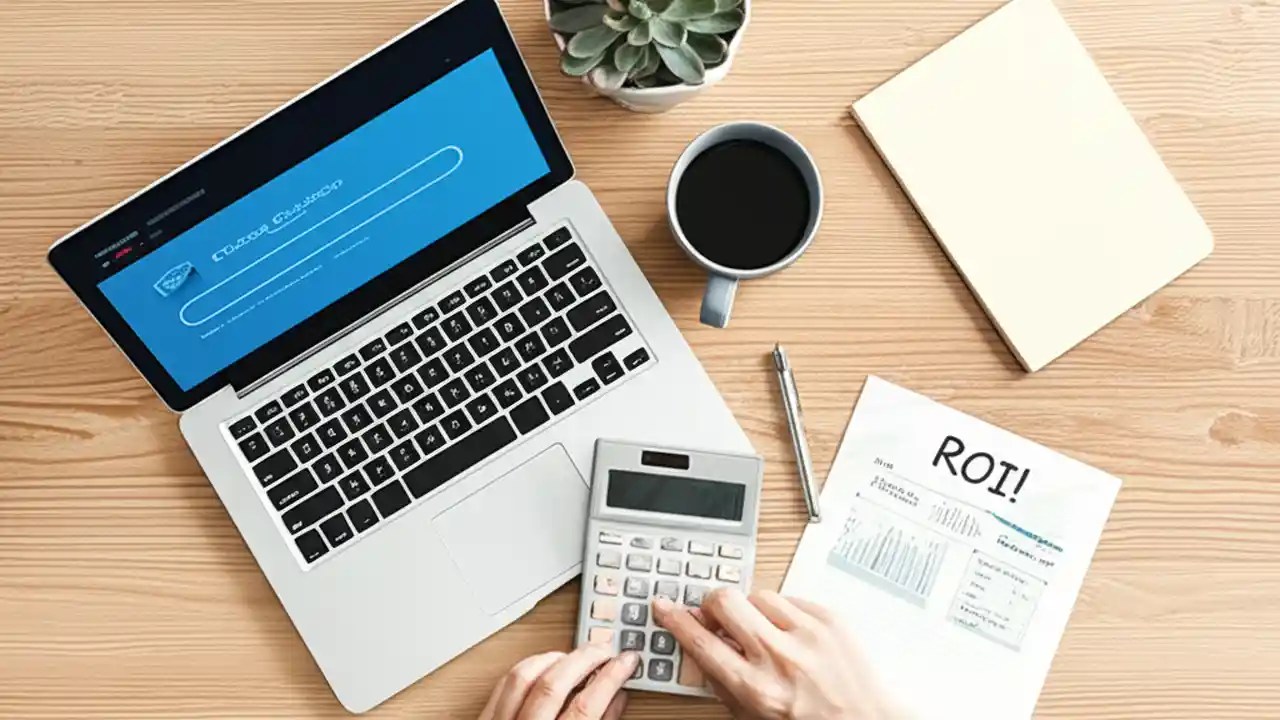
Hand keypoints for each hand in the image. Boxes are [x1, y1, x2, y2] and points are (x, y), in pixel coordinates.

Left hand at [478, 645, 639, 719]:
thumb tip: (617, 698)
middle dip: (584, 659)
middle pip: (554, 684)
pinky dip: (528, 667)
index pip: (586, 708)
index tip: (626, 662)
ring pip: (525, 677)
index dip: (610, 678)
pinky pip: (505, 683)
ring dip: (555, 658)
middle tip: (604, 650)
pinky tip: (544, 664)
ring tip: (576, 655)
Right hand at [653, 589, 902, 719]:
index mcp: (756, 688)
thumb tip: (700, 647)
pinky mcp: (829, 619)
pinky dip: (783, 612)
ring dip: (751, 609)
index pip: (702, 642)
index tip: (665, 607)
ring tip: (762, 630)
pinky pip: (789, 598)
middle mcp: (780, 658)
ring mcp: (807, 634)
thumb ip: (723, 681)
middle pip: (725, 602)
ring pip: (757, 594)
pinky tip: (790, 633)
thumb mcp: (753, 715)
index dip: (676, 620)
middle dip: (713, 603)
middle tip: (715, 614)